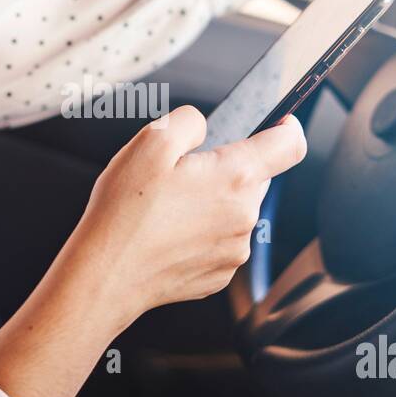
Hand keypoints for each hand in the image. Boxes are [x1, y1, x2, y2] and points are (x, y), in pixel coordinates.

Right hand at [62, 105, 306, 330]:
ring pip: (236, 211)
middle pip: (255, 178)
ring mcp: (235, 250)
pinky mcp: (219, 275)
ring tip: (168, 208)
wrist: (106, 274)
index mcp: (235, 177)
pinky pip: (221, 242)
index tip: (280, 121)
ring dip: (213, 203)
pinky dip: (202, 233)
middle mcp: (245, 216)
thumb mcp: (149, 142)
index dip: (287, 125)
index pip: (289, 145)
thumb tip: (203, 127)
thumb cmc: (125, 211)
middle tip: (183, 174)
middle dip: (228, 168)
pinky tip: (169, 235)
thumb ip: (188, 121)